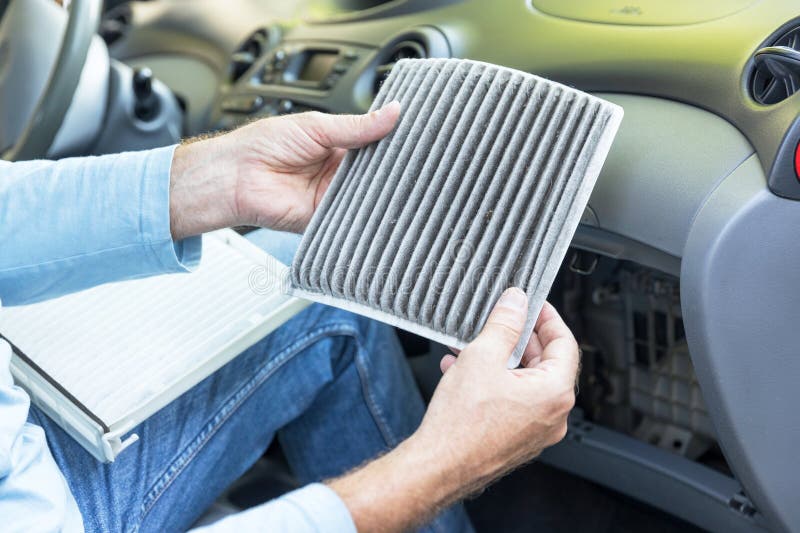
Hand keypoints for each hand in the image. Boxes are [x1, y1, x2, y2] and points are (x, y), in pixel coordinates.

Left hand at [168, 103, 400, 238]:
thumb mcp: (317, 126)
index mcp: (338, 145)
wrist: (235, 176)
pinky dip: (364, 214)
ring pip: (368, 196)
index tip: (418, 138)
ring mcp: (332, 196)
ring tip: (401, 182)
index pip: (375, 145)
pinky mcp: (325, 219)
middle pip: (375, 173)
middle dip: (392, 169)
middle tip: (415, 162)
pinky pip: (351, 218)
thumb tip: (394, 112)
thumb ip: (357, 126)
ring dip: (380, 191)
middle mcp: (338, 172)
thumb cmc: (263, 144)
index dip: (393, 143)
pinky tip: (378, 206)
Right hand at [423, 289, 578, 482]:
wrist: (439, 466)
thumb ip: (504, 324)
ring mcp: (535, 430)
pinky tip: (463, 370)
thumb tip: (517, 302)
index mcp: (554, 393)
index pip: (565, 342)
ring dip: (501, 358)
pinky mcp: (515, 439)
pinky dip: (493, 381)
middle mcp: (552, 415)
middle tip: (502, 319)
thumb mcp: (482, 356)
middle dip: (518, 337)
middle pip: (545, 362)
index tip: (533, 304)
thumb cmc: (461, 424)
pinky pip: (512, 400)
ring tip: (473, 344)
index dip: (548, 317)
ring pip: (524, 381)